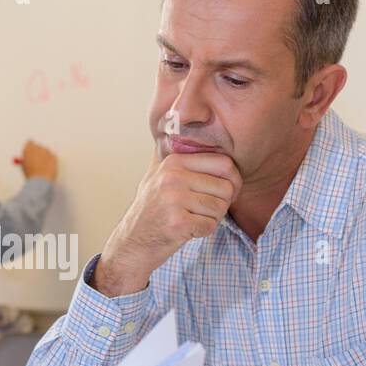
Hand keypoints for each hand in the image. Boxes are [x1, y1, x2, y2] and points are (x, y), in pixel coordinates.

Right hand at [18, 139, 57, 181]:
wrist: (40, 180)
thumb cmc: (31, 174)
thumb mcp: (24, 166)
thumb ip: (26, 160)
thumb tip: (28, 159)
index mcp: (28, 148)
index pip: (30, 143)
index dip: (30, 149)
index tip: (31, 154)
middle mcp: (38, 147)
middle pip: (38, 147)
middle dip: (38, 153)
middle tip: (37, 162)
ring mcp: (47, 151)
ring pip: (46, 152)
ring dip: (45, 157)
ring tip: (42, 169)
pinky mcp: (54, 155)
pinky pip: (52, 157)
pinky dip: (50, 162)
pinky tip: (47, 170)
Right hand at [93, 151, 240, 296]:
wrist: (131, 243)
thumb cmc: (150, 211)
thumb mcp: (155, 175)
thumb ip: (170, 154)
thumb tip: (176, 122)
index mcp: (173, 163)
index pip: (224, 163)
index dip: (234, 179)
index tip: (228, 192)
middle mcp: (172, 177)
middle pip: (226, 187)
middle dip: (222, 203)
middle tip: (206, 211)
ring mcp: (173, 200)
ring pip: (219, 208)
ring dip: (212, 219)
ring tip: (194, 219)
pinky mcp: (176, 223)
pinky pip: (209, 226)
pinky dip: (203, 231)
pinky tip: (188, 230)